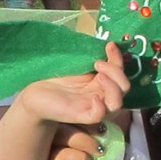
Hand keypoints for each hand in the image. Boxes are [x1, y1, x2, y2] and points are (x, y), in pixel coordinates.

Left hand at [12, 43, 129, 127]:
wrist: (36, 93)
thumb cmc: (56, 77)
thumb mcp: (78, 64)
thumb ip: (92, 56)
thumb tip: (107, 43)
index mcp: (102, 83)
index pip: (121, 73)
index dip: (119, 58)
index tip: (109, 44)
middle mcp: (101, 95)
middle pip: (124, 88)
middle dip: (116, 71)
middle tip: (98, 63)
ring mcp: (92, 107)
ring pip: (116, 104)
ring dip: (113, 87)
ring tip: (98, 74)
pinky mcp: (80, 116)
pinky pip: (98, 115)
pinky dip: (100, 107)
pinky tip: (93, 97)